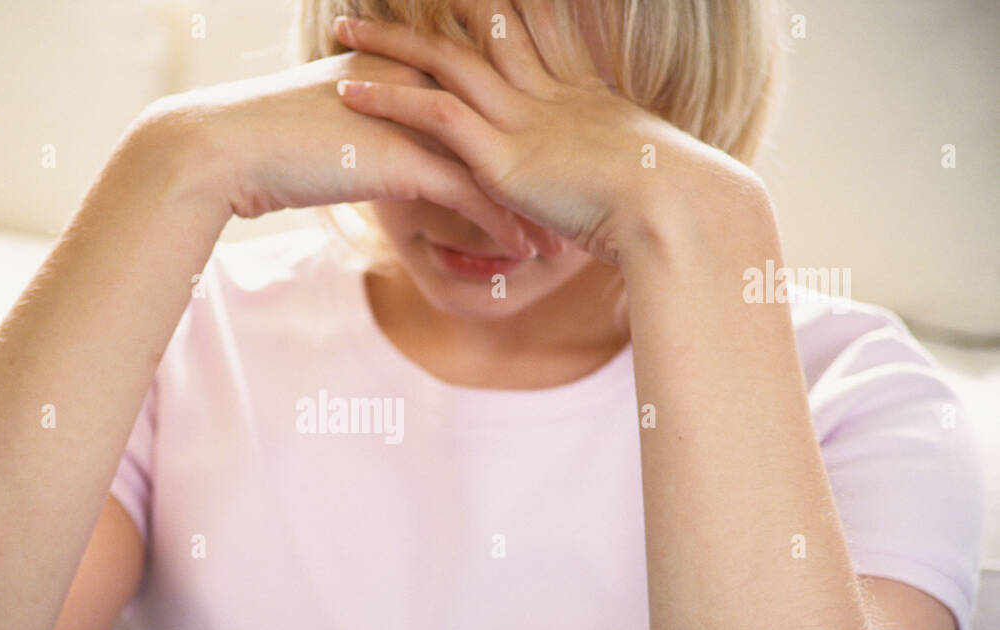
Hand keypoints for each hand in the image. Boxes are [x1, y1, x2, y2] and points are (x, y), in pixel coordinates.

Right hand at [134, 50, 549, 257]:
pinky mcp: (404, 157)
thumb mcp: (331, 122)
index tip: (545, 164)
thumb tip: (379, 147)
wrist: (226, 147)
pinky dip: (501, 225)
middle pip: (503, 123)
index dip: (517, 132)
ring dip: (532, 203)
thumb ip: (368, 124)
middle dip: (542, 167)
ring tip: (560, 237)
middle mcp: (420, 84)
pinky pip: (471, 195)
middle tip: (572, 198)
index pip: (479, 94)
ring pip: (497, 162)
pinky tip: (523, 251)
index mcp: (405, 67)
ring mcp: (415, 118)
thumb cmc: (268, 137)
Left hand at [329, 11, 764, 264]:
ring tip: (342, 28)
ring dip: (390, 44)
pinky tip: (349, 93)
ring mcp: (525, 120)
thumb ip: (602, 176)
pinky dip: (390, 100)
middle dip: (435, 8)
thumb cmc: (669, 211)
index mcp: (580, 93)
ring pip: (445, 62)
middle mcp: (549, 94)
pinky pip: (435, 115)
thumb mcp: (634, 182)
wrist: (681, 215)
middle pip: (480, 29)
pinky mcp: (505, 156)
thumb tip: (595, 195)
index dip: (492, 5)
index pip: (527, 29)